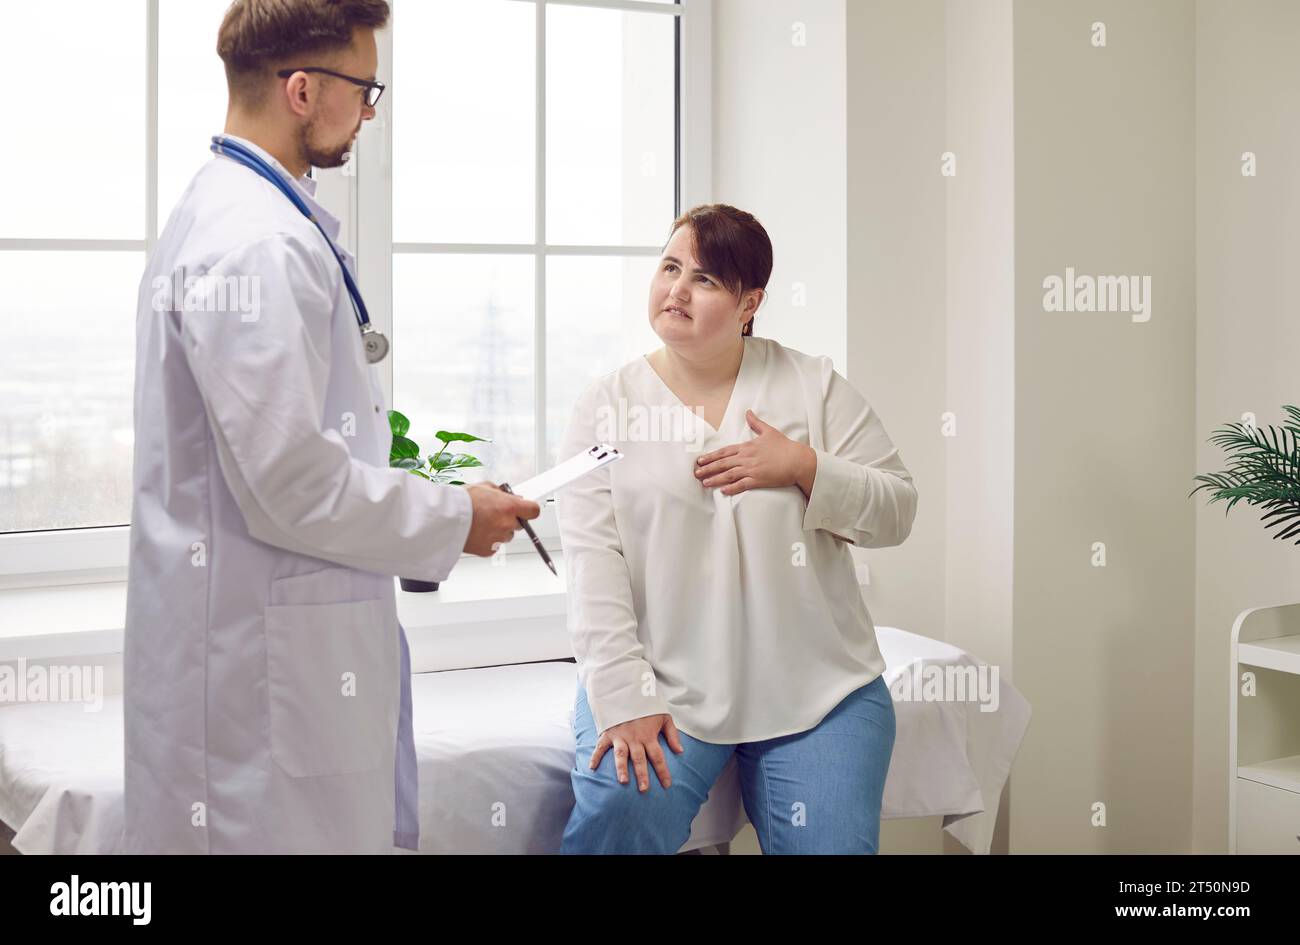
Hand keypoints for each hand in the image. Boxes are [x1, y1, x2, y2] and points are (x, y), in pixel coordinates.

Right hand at [462, 482, 539, 555]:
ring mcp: (499, 539)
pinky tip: (477, 532)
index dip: (529, 509)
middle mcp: (507, 524)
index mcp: (509, 506)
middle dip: (511, 519)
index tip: (524, 508)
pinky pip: (494, 545)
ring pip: (506, 535)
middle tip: (495, 514)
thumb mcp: (485, 487)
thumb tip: (512, 496)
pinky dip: (488, 540)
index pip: (534, 511)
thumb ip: (502, 493)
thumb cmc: (462, 501)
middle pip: (520, 524)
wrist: (445, 519)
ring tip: (481, 523)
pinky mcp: (489, 550)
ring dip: (499, 530)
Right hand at [590, 714, 684, 791]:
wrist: (628, 692)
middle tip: (644, 789)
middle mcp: (634, 738)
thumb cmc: (648, 707)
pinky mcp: (608, 733)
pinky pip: (600, 746)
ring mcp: (620, 736)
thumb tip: (680, 751)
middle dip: (642, 775)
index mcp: (649, 736)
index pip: (657, 757)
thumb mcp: (664, 717)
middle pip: (639, 759)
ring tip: (623, 781)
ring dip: (622, 768)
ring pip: (621, 755)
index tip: (667, 785)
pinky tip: (592, 768)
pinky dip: (595, 756)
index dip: (662, 771)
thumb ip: (672, 735)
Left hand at [694, 409, 817, 497]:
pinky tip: (722, 491)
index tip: (700, 460)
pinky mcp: (758, 480)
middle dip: (708, 468)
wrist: (798, 460)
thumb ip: (756, 422)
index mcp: (747, 447)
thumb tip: (748, 412)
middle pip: (723, 463)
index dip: (711, 456)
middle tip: (695, 473)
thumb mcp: (769, 431)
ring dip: (715, 478)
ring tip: (704, 483)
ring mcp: (752, 469)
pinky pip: (742, 485)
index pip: (725, 452)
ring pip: (729, 474)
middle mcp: (747, 458)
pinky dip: (731, 488)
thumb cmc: (785, 446)